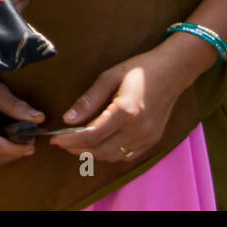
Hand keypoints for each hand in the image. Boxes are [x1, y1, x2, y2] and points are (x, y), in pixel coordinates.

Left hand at [49, 43, 191, 163]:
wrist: (172, 71)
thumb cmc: (138, 70)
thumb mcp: (107, 78)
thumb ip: (88, 101)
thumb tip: (68, 119)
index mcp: (125, 112)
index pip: (91, 135)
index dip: (70, 141)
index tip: (54, 139)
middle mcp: (138, 130)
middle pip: (101, 151)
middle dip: (77, 150)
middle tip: (61, 143)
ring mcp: (148, 138)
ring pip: (113, 156)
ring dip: (93, 153)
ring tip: (76, 144)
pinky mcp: (153, 140)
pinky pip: (127, 155)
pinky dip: (110, 154)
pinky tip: (99, 144)